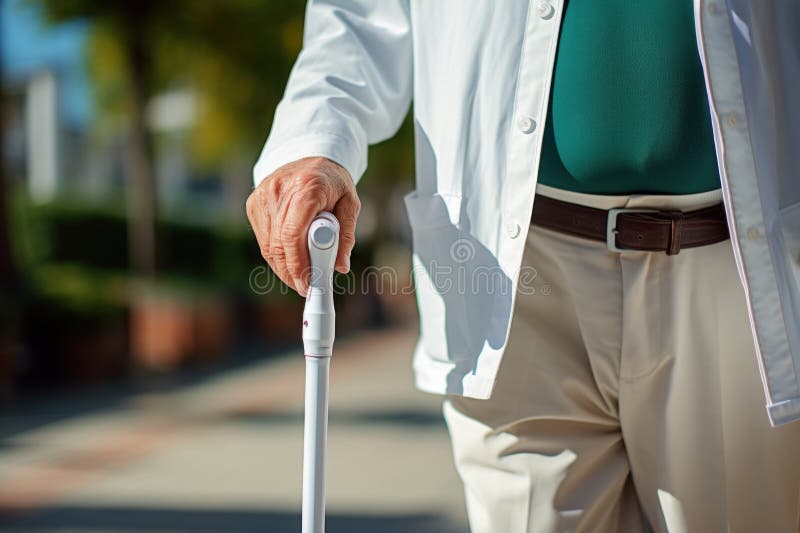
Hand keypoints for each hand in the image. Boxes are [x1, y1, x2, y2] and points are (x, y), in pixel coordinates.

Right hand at [246, 156, 359, 295]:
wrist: (309, 159)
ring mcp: (262, 197)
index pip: (294, 234)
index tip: (309, 284)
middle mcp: (279, 191)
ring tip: (301, 279)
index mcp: (306, 187)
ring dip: (284, 269)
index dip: (299, 265)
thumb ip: (346, 234)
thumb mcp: (350, 204)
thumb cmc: (333, 183)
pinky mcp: (253, 204)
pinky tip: (290, 262)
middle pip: (279, 245)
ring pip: (268, 247)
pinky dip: (276, 256)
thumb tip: (340, 266)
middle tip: (307, 288)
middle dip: (292, 273)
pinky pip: (263, 240)